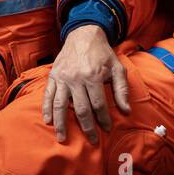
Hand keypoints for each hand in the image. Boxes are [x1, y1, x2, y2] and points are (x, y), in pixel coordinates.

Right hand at [43, 25, 130, 144]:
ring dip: (61, 124)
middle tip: (91, 140)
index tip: (107, 129)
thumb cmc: (102, 53)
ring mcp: (63, 78)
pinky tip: (48, 121)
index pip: (98, 104)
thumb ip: (122, 90)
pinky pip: (48, 95)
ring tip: (62, 138)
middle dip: (86, 127)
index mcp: (93, 76)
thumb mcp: (117, 68)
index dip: (103, 119)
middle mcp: (76, 79)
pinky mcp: (53, 76)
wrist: (83, 34)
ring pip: (60, 105)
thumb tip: (126, 110)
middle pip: (81, 109)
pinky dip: (46, 109)